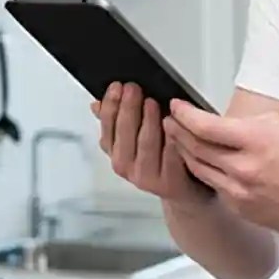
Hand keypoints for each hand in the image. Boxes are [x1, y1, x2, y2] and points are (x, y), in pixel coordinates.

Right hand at [91, 82, 212, 207]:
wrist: (182, 191)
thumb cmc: (160, 159)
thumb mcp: (135, 137)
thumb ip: (117, 120)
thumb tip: (96, 104)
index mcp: (116, 151)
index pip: (107, 127)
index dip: (110, 106)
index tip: (116, 87)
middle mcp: (127, 166)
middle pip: (124, 135)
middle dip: (127, 109)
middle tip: (132, 88)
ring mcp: (146, 176)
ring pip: (145, 146)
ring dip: (147, 122)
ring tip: (151, 102)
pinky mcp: (168, 183)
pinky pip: (170, 158)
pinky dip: (170, 141)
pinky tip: (172, 125)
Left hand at [165, 98, 278, 231]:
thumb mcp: (274, 125)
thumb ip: (241, 123)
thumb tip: (215, 123)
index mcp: (254, 141)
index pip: (205, 126)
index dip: (185, 115)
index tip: (176, 107)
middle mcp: (243, 168)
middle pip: (195, 148)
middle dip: (178, 131)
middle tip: (169, 121)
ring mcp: (239, 192)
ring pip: (199, 169)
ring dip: (184, 153)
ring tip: (178, 139)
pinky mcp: (239, 208)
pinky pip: (214, 187)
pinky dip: (205, 172)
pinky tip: (202, 162)